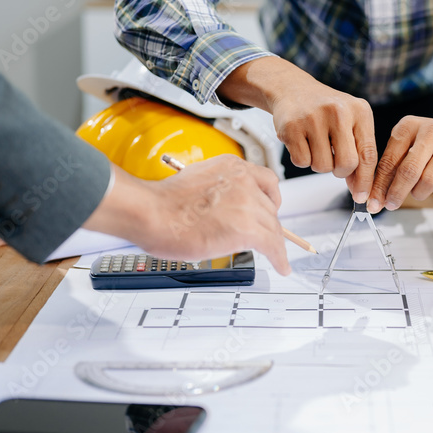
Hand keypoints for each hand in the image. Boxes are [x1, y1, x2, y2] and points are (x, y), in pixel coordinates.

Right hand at [82, 156, 290, 274]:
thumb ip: (221, 190)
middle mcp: (245, 181)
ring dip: (274, 244)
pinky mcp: (248, 228)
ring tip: (276, 256)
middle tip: (265, 237)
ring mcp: (248, 204)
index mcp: (233, 167)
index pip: (267, 181)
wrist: (151, 212)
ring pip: (273, 228)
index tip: (270, 210)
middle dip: (268, 224)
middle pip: (270, 207)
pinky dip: (279, 258)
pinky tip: (280, 266)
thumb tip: (229, 209)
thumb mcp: (200, 181)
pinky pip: (273, 246)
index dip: (270, 200)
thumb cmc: (164, 202)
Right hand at [217, 58, 378, 203]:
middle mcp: (339, 111)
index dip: (366, 180)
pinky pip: (302, 162)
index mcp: (360, 111)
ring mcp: (313, 117)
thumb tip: (360, 191)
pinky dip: (302, 159)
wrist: (292, 89)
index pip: (368, 154)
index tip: (362, 197)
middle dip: (339, 171)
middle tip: (333, 161)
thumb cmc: (326, 112)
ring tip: (316, 145)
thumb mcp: (350, 123)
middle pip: (346, 164)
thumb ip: (358, 154)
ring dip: (319, 164)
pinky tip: (302, 142)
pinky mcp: (291, 126)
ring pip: (323, 166)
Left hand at [367, 106, 432, 212]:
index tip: (374, 202)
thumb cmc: (428, 144)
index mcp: (408, 126)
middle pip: (409, 171)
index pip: (389, 160)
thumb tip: (377, 199)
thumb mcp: (406, 145)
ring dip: (419, 193)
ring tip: (418, 189)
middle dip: (396, 193)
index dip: (380, 185)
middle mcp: (430, 131)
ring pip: (428, 181)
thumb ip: (391, 168)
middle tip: (391, 204)